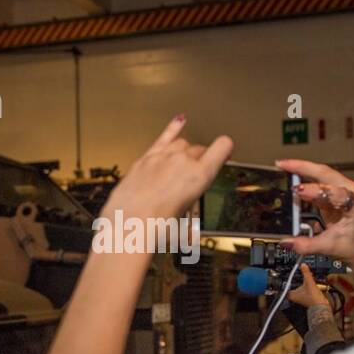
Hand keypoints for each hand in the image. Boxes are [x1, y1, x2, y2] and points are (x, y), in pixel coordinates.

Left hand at [104, 115, 232, 220]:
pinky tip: (179, 120)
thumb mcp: (183, 226)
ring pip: (182, 144)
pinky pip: (164, 137)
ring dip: (186, 151)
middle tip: (197, 173)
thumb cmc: (155, 227)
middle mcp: (183, 161)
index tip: (226, 153)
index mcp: (199, 175)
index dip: (226, 149)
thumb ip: (189, 222)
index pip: (222, 147)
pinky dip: (173, 128)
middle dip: (201, 159)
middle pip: (200, 150)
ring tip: (184, 164)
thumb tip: (189, 233)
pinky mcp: (146, 158)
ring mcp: (163, 157)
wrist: (127, 223)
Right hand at [276, 158, 353, 272]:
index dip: (315, 190)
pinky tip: (291, 175)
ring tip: (284, 167)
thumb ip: (306, 244)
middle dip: (303, 167)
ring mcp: (344, 189)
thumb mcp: (329, 247)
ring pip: (321, 173)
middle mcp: (353, 192)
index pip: (335, 192)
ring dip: (302, 169)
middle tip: (283, 165)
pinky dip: (303, 177)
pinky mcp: (334, 192)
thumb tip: (287, 241)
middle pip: (326, 173)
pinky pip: (317, 181)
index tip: (298, 190)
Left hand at [287, 264, 330, 307]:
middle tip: (297, 273)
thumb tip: (303, 265)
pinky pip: (304, 288)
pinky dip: (306, 284)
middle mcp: (295, 297)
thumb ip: (306, 273)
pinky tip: (310, 281)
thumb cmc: (313, 298)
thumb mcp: (309, 282)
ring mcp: (301, 297)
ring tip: (305, 276)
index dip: (288, 279)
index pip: (286, 285)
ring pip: (299, 287)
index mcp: (292, 295)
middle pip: (293, 285)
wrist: (322, 306)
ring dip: (302, 282)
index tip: (289, 274)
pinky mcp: (306, 297)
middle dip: (296, 279)